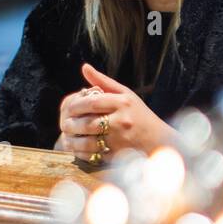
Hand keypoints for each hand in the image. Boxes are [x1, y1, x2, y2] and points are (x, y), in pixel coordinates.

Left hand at [54, 63, 175, 161]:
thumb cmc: (139, 115)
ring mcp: (120, 140)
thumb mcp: (125, 95)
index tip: (67, 108)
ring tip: (67, 138)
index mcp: (122, 103)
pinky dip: (82, 153)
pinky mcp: (119, 155)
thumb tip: (85, 68)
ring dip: (73, 141)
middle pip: (88, 123)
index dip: (75, 106)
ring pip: (89, 141)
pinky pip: (95, 155)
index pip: (92, 102)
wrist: (159, 140)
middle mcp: (122, 121)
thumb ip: (103, 82)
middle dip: (71, 124)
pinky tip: (77, 149)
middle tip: (64, 124)